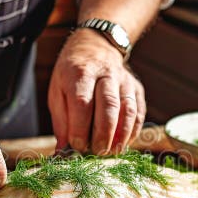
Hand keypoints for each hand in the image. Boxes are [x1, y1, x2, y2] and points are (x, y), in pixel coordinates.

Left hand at [48, 29, 145, 153]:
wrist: (95, 45)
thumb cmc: (72, 74)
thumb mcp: (57, 91)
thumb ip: (61, 122)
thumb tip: (63, 151)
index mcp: (80, 73)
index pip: (83, 103)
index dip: (80, 128)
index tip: (77, 145)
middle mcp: (105, 74)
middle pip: (109, 106)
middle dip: (104, 134)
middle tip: (97, 152)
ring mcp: (124, 80)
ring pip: (128, 110)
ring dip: (121, 135)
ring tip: (111, 152)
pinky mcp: (136, 87)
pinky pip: (139, 112)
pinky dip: (133, 131)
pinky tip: (123, 143)